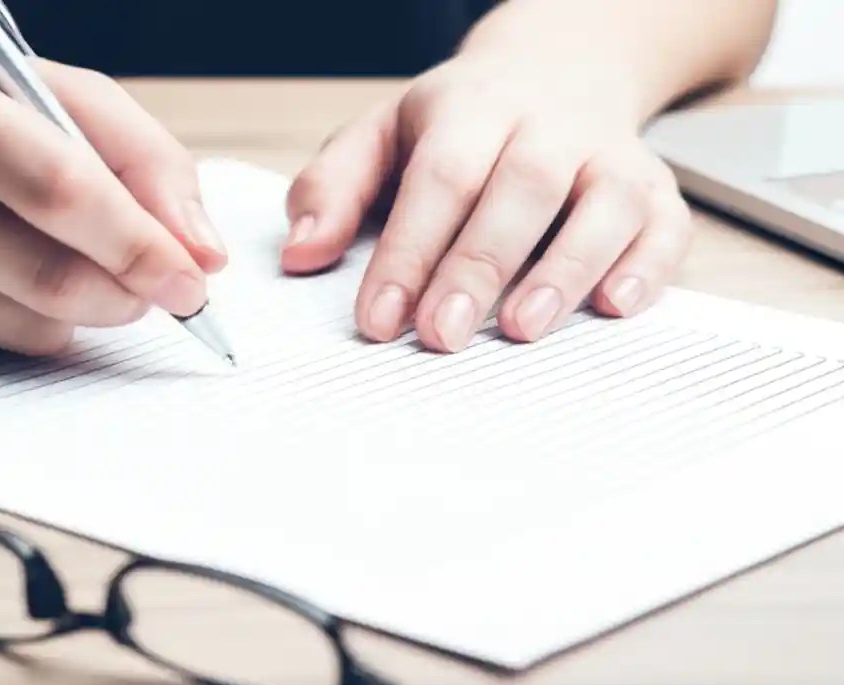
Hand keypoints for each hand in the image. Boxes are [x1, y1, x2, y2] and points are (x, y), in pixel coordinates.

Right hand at [0, 51, 225, 354]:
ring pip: (27, 325)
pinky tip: (22, 278)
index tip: (191, 278)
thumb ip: (152, 166)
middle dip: (126, 292)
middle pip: (44, 275)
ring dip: (89, 311)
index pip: (58, 190)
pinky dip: (40, 324)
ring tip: (86, 265)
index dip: (137, 243)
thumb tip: (200, 256)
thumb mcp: (76, 101)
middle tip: (163, 289)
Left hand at [283, 53, 691, 350]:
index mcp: (471, 109)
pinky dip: (647, 266)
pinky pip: (666, 224)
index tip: (378, 320)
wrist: (559, 67)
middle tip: (441, 337)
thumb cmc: (460, 123)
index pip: (439, 178)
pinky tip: (613, 307)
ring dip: (565, 269)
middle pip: (519, 188)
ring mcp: (609, 155)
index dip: (408, 251)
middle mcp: (547, 126)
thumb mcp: (383, 134)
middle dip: (478, 266)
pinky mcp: (656, 188)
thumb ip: (333, 188)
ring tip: (521, 330)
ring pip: (603, 203)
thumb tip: (298, 254)